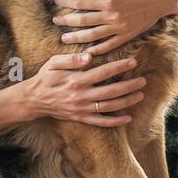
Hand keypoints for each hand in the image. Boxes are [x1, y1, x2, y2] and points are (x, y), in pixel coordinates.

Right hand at [23, 52, 145, 126]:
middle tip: (143, 80)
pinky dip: (115, 121)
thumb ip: (71, 59)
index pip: (103, 72)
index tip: (132, 61)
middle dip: (129, 86)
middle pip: (111, 91)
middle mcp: (81, 95)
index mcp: (76, 80)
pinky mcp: (81, 118)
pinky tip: (128, 118)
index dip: (119, 67)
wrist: (33, 100)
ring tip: (140, 95)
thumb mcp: (53, 63)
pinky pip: (101, 122)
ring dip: (126, 102)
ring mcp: (82, 109)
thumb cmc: (45, 78)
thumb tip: (89, 56)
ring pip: (109, 107)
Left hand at [52, 0, 174, 55]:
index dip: (67, 2)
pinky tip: (86, 52)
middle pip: (83, 20)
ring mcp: (119, 28)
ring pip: (92, 35)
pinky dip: (97, 50)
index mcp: (108, 0)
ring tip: (64, 38)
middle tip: (55, 21)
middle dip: (66, 21)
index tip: (57, 2)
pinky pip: (109, 45)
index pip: (81, 2)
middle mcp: (111, 16)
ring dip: (76, 37)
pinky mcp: (127, 36)